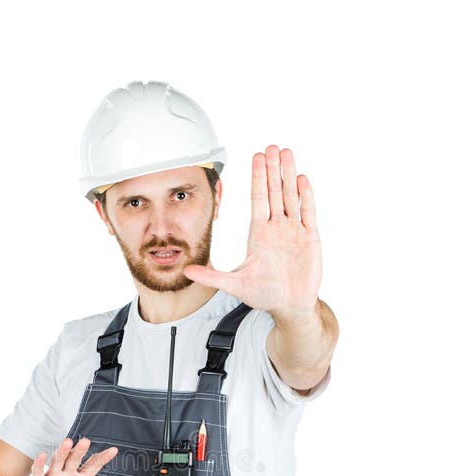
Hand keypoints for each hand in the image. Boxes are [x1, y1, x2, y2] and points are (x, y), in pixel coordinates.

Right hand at [24, 437, 145, 475]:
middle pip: (76, 459)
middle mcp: (69, 473)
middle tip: (87, 441)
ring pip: (59, 461)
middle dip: (81, 450)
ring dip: (63, 452)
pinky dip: (40, 463)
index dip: (103, 457)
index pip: (94, 464)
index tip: (114, 450)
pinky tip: (42, 454)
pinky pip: (39, 471)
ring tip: (68, 442)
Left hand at [185, 146, 321, 315]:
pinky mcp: (309, 239)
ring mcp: (293, 231)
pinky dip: (306, 197)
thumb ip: (212, 276)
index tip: (256, 157)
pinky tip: (302, 179)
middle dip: (273, 169)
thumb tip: (188, 272)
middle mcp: (276, 227)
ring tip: (287, 153)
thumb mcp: (235, 285)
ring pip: (291, 197)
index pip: (258, 199)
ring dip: (289, 176)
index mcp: (258, 233)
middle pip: (274, 192)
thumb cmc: (264, 294)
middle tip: (271, 147)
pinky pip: (308, 213)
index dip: (257, 178)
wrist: (289, 306)